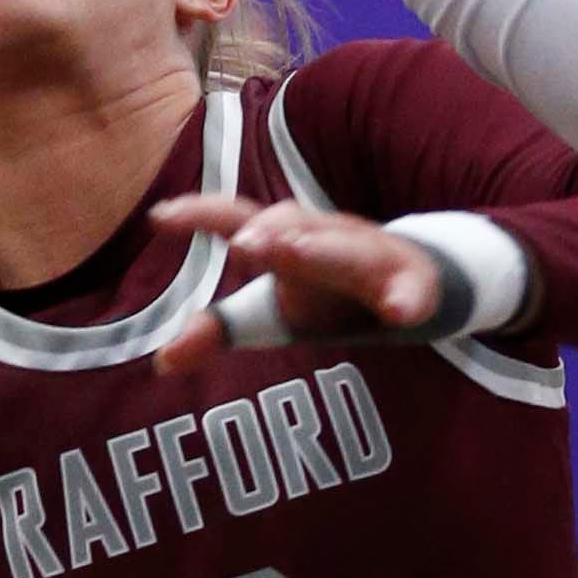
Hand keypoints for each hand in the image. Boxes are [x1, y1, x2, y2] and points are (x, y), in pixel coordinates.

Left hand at [150, 194, 442, 376]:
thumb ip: (220, 329)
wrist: (419, 279)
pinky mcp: (414, 285)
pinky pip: (412, 292)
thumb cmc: (329, 293)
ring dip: (324, 249)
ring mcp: (373, 257)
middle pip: (297, 228)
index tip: (159, 217)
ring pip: (350, 249)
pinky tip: (398, 312)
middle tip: (243, 242)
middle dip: (270, 233)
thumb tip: (162, 362)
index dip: (201, 215)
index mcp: (287, 239)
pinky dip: (406, 298)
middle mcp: (327, 237)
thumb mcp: (273, 313)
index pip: (239, 219)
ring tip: (296, 252)